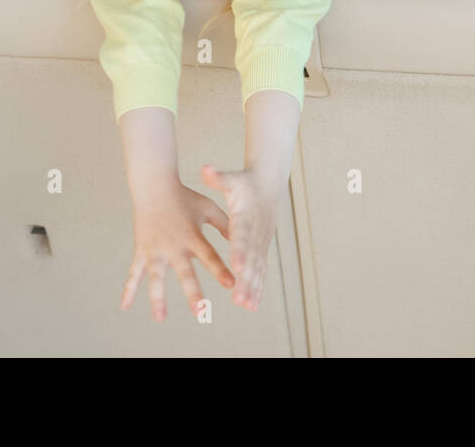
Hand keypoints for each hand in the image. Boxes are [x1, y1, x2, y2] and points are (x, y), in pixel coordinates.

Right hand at [121, 177, 234, 320]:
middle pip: (185, 272)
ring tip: (160, 318)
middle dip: (193, 292)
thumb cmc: (185, 197)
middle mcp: (174, 245)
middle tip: (201, 312)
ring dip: (158, 298)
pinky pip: (134, 272)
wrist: (154, 186)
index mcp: (192, 236)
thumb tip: (240, 240)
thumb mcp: (208, 208)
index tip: (231, 285)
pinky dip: (129, 289)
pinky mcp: (143, 250)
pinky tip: (124, 306)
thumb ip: (224, 224)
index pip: (210, 256)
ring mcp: (156, 249)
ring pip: (156, 277)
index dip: (220, 270)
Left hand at [201, 164, 278, 311]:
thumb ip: (218, 178)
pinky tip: (251, 304)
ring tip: (246, 306)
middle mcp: (255, 234)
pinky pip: (260, 271)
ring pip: (258, 269)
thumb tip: (205, 169)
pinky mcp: (262, 249)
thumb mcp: (232, 179)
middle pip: (251, 259)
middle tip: (238, 298)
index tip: (236, 266)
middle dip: (246, 280)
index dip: (240, 251)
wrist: (269, 184)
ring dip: (252, 288)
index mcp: (245, 217)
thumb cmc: (246, 182)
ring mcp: (261, 243)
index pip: (242, 236)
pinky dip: (257, 287)